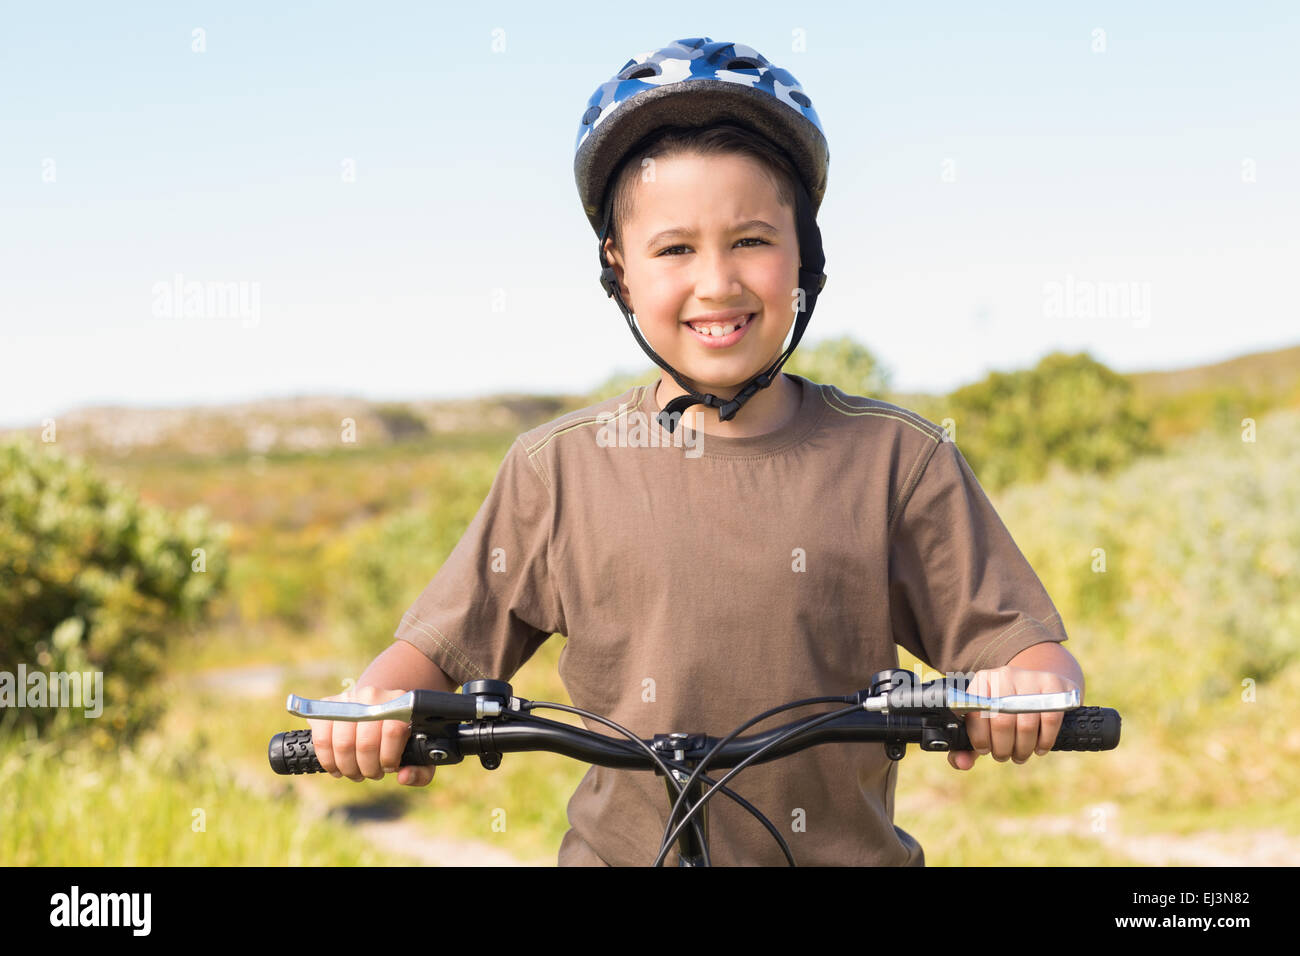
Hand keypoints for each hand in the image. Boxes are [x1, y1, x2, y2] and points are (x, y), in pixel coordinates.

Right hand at [307, 685, 435, 785]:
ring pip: (342, 743)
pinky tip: (337, 768)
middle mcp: (374, 696)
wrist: (378, 708)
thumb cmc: (400, 737)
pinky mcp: (328, 704)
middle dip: (367, 768)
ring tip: (356, 772)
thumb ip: (421, 770)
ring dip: (348, 767)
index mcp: (401, 703)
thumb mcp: (418, 752)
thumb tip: (403, 777)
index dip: (388, 758)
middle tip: (371, 774)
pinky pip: (321, 738)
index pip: (393, 731)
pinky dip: (328, 760)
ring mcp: (349, 698)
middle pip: (365, 741)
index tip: (388, 768)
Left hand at [947, 666, 1078, 770]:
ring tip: (1020, 755)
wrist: (1038, 686)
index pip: (975, 713)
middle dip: (1002, 748)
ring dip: (1022, 749)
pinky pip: (1050, 719)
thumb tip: (962, 764)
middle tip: (1004, 756)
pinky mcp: (1054, 685)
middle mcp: (1004, 676)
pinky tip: (1039, 748)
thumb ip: (966, 746)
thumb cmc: (1004, 711)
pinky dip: (1044, 741)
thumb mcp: (983, 722)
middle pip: (1002, 721)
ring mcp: (1030, 678)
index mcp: (981, 681)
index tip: (985, 750)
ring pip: (1026, 724)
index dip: (979, 738)